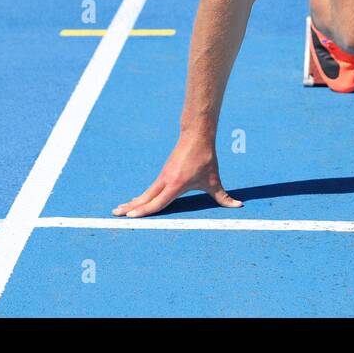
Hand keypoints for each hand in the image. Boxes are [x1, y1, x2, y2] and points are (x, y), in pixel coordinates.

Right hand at [114, 133, 241, 218]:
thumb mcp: (214, 180)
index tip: (130, 216)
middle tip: (115, 214)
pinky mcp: (163, 174)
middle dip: (130, 207)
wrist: (196, 136)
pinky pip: (150, 189)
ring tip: (118, 209)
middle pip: (144, 198)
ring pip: (145, 193)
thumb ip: (224, 197)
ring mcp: (162, 177)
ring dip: (132, 202)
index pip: (157, 202)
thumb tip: (238, 206)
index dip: (144, 210)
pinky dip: (141, 197)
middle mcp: (165, 181)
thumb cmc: (205, 159)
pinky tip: (135, 201)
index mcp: (175, 185)